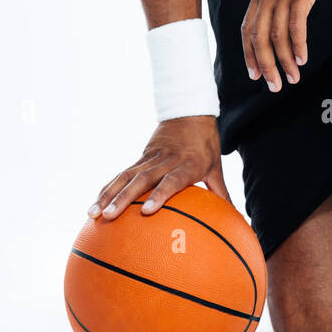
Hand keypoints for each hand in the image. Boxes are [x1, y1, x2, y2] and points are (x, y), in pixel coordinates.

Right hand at [87, 116, 229, 219]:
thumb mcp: (216, 167)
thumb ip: (222, 194)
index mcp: (186, 164)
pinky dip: (107, 188)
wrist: (189, 111)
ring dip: (108, 195)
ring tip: (93, 213)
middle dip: (124, 199)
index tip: (146, 211)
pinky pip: (121, 173)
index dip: (159, 195)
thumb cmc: (206, 145)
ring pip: (126, 176)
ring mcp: (149, 158)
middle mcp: (165, 160)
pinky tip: (95, 204)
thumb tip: (238, 220)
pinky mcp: (140, 157)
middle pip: (142, 180)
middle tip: (109, 216)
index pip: (171, 180)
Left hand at [241, 0, 331, 90]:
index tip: (255, 73)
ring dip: (284, 61)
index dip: (248, 54)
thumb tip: (279, 16)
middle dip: (265, 65)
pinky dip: (298, 46)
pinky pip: (296, 26)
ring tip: (292, 78)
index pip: (247, 29)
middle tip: (273, 86)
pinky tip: (302, 59)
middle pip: (258, 38)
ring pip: (277, 36)